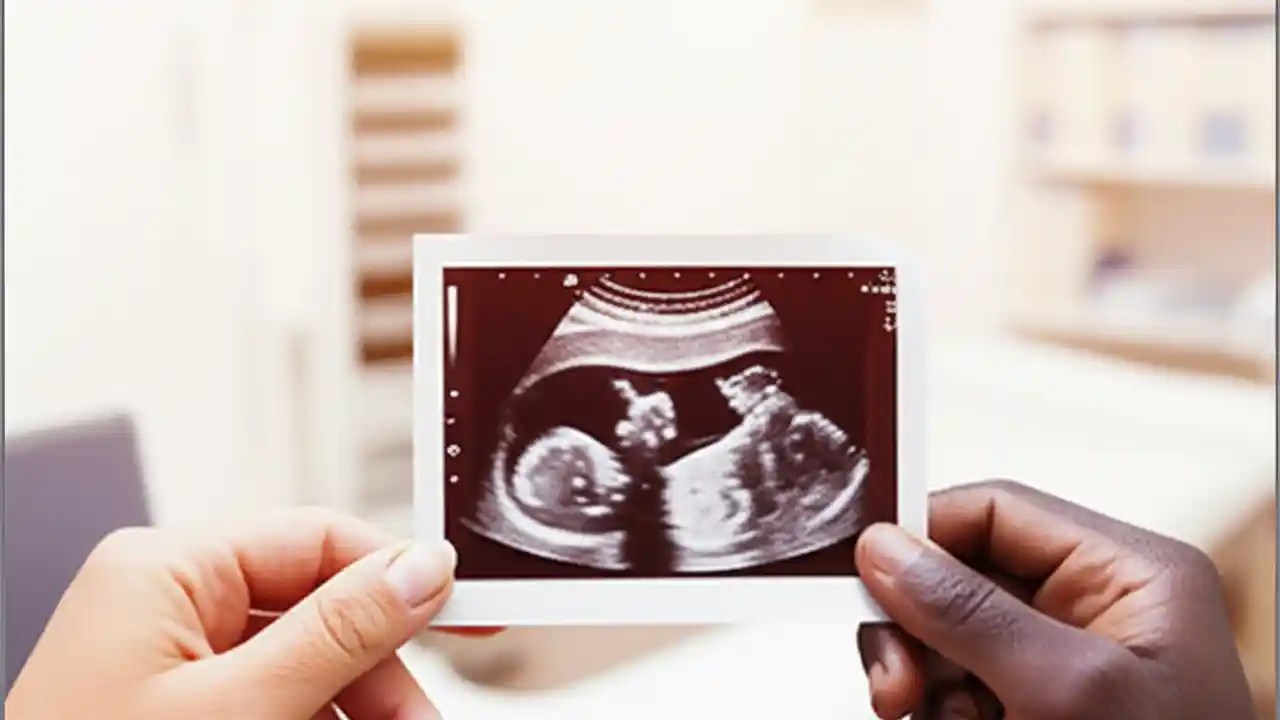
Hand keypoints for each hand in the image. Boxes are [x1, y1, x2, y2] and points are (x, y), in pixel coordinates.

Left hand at [5, 508, 490, 718]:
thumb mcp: (242, 709)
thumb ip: (339, 632)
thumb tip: (421, 568)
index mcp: (165, 571)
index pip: (318, 538)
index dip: (398, 574)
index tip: (463, 615)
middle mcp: (164, 603)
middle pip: (318, 607)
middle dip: (379, 670)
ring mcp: (166, 660)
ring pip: (302, 662)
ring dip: (356, 707)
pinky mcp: (174, 708)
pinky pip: (270, 699)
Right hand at [854, 480, 1253, 719]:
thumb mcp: (1069, 691)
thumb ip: (971, 612)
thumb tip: (887, 550)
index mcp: (1127, 573)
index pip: (995, 512)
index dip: (922, 535)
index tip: (864, 574)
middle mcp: (1091, 609)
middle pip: (958, 578)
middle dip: (914, 631)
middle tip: (896, 687)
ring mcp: (1062, 666)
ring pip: (946, 640)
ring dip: (921, 684)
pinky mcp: (1036, 711)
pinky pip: (956, 691)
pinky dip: (939, 715)